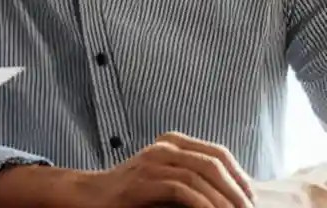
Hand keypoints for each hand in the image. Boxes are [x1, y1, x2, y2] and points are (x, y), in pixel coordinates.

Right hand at [70, 132, 254, 207]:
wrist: (92, 196)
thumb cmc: (133, 194)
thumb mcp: (167, 181)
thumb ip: (192, 180)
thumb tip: (231, 195)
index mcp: (172, 143)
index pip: (218, 153)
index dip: (240, 176)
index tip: (251, 198)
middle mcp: (164, 147)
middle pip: (213, 162)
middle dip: (236, 190)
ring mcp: (152, 162)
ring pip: (201, 175)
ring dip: (224, 200)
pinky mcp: (144, 181)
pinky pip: (183, 189)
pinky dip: (203, 204)